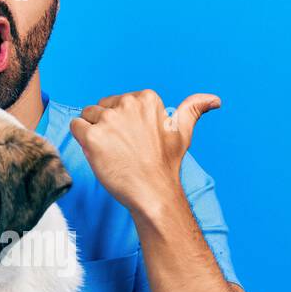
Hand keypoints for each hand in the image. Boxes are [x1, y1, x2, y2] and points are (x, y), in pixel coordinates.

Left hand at [70, 89, 220, 217]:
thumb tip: (214, 99)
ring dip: (92, 133)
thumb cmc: (165, 165)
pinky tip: (97, 153)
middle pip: (101, 107)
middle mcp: (127, 104)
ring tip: (110, 152)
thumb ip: (194, 109)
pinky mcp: (93, 136)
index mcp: (146, 98)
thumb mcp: (182, 132)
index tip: (133, 140)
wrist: (153, 193)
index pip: (118, 101)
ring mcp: (109, 120)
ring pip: (87, 116)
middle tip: (121, 149)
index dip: (121, 122)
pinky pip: (75, 127)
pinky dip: (81, 139)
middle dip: (105, 125)